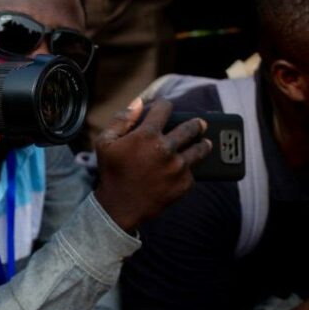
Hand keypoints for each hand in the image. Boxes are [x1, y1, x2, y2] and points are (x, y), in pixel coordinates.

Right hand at [93, 97, 210, 230]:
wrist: (120, 206)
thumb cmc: (111, 171)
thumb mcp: (104, 142)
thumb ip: (121, 120)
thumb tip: (138, 103)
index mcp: (147, 135)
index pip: (164, 108)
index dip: (164, 105)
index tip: (165, 107)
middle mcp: (166, 148)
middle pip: (191, 127)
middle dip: (196, 123)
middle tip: (199, 123)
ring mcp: (178, 166)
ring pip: (201, 148)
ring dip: (203, 143)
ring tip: (204, 142)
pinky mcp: (185, 182)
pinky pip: (194, 170)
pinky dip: (190, 167)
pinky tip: (185, 167)